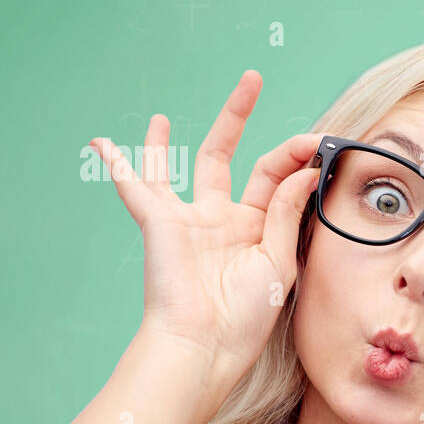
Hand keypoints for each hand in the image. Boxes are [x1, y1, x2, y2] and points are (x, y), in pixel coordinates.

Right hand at [89, 70, 322, 391]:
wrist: (206, 346)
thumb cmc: (245, 317)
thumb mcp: (280, 262)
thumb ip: (287, 212)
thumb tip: (305, 169)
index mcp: (257, 229)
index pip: (275, 175)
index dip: (297, 154)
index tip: (320, 140)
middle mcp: (222, 219)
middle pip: (230, 156)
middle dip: (238, 117)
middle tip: (251, 78)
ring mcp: (190, 220)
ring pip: (178, 167)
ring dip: (171, 138)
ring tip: (164, 114)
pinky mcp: (161, 223)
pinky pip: (137, 188)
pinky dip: (120, 166)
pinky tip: (103, 144)